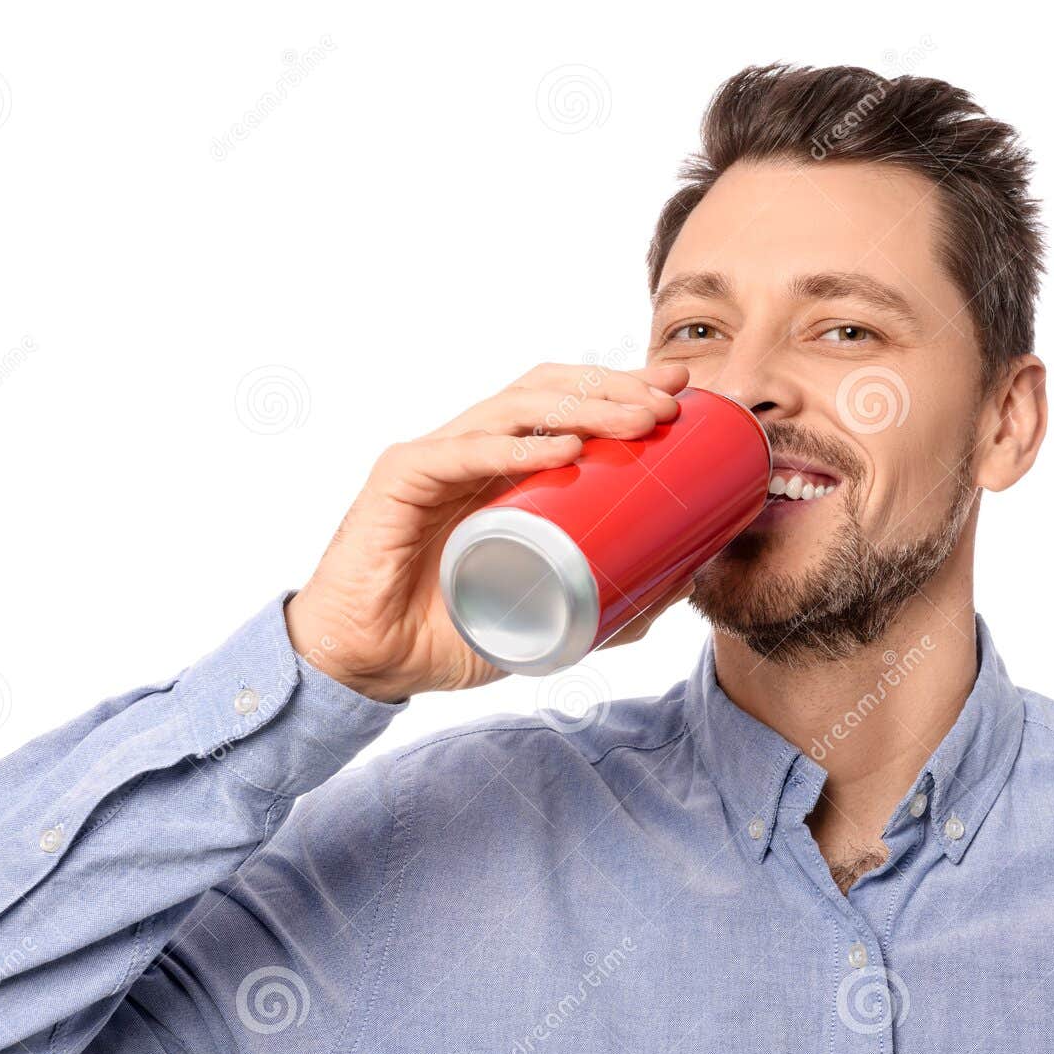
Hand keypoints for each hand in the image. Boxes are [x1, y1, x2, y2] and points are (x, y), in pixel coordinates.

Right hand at [284, 362, 690, 701]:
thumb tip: (683, 581)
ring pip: (514, 408)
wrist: (370, 665)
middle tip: (669, 403)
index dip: (620, 390)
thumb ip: (609, 602)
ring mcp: (436, 459)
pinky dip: (517, 447)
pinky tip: (565, 450)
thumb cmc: (448, 633)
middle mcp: (471, 451)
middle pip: (548, 392)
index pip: (566, 407)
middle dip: (613, 388)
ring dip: (582, 407)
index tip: (679, 390)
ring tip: (636, 422)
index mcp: (502, 470)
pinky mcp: (401, 479)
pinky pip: (463, 451)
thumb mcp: (546, 619)